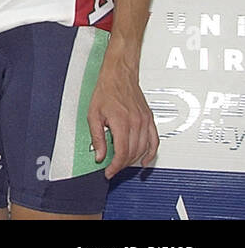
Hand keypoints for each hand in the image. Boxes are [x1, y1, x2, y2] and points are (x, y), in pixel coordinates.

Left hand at [87, 60, 157, 177]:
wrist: (119, 75)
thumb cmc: (106, 90)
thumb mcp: (93, 114)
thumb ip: (97, 137)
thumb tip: (99, 155)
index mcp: (122, 122)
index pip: (122, 152)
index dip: (115, 166)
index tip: (109, 172)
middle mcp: (136, 123)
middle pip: (133, 153)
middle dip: (122, 165)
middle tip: (113, 168)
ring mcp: (145, 122)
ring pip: (143, 149)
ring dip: (134, 160)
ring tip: (123, 164)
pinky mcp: (150, 120)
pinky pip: (154, 141)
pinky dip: (151, 153)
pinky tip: (145, 160)